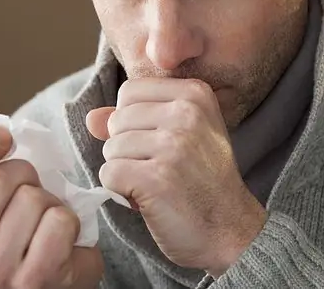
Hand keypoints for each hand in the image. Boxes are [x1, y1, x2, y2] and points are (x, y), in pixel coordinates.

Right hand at [0, 126, 102, 288]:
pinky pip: (59, 221)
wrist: (48, 275)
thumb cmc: (12, 230)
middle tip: (28, 187)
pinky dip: (68, 218)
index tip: (2, 136)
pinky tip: (60, 234)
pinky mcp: (37, 278)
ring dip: (47, 198)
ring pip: (32, 199)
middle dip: (22, 173)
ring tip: (43, 215)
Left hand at [86, 78, 265, 276]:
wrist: (232, 231)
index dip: (131, 121)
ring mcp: (173, 145)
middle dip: (127, 149)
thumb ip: (135, 119)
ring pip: (111, 148)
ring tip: (156, 184)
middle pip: (117, 120)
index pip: (130, 90)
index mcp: (195, 94)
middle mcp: (187, 113)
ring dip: (125, 172)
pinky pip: (109, 174)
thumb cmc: (204, 183)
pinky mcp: (156, 178)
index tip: (157, 143)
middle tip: (159, 170)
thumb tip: (91, 117)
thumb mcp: (182, 137)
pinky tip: (148, 199)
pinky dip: (120, 191)